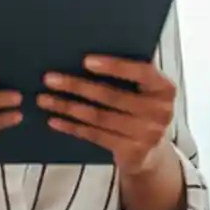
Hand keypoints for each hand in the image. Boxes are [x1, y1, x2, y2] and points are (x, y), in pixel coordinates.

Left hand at [38, 55, 175, 175]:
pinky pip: (95, 136)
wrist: (154, 152)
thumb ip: (129, 74)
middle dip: (76, 86)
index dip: (113, 66)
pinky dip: (72, 127)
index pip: (141, 72)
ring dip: (68, 107)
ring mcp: (147, 134)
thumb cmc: (142, 108)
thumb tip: (86, 57)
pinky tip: (55, 119)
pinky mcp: (132, 152)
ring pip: (99, 117)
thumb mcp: (145, 90)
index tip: (86, 61)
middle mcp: (160, 112)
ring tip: (44, 99)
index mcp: (164, 88)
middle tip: (50, 79)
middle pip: (111, 96)